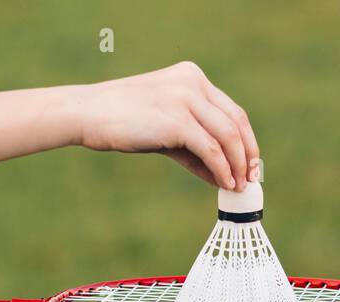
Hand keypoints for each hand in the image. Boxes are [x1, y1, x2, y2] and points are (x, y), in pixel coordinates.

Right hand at [75, 62, 260, 190]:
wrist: (88, 113)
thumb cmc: (119, 122)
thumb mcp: (162, 130)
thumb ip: (191, 147)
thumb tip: (220, 174)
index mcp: (191, 77)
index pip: (231, 109)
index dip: (246, 139)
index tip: (250, 163)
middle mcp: (193, 83)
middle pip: (236, 120)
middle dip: (247, 153)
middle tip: (251, 178)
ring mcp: (186, 99)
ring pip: (227, 135)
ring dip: (237, 164)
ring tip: (238, 186)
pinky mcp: (176, 120)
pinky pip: (210, 148)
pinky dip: (221, 168)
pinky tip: (224, 183)